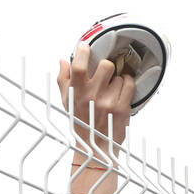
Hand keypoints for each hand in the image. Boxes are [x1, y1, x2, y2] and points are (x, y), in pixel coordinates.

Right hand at [58, 43, 133, 162]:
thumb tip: (64, 61)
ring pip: (119, 76)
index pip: (79, 67)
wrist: (95, 146)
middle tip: (105, 73)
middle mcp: (92, 97)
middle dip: (106, 67)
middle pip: (105, 66)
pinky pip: (129, 85)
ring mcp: (109, 103)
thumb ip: (63, 80)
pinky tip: (121, 89)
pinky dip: (127, 84)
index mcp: (76, 93)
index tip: (86, 46)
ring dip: (117, 80)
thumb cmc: (81, 122)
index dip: (83, 52)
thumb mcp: (67, 101)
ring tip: (112, 88)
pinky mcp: (122, 109)